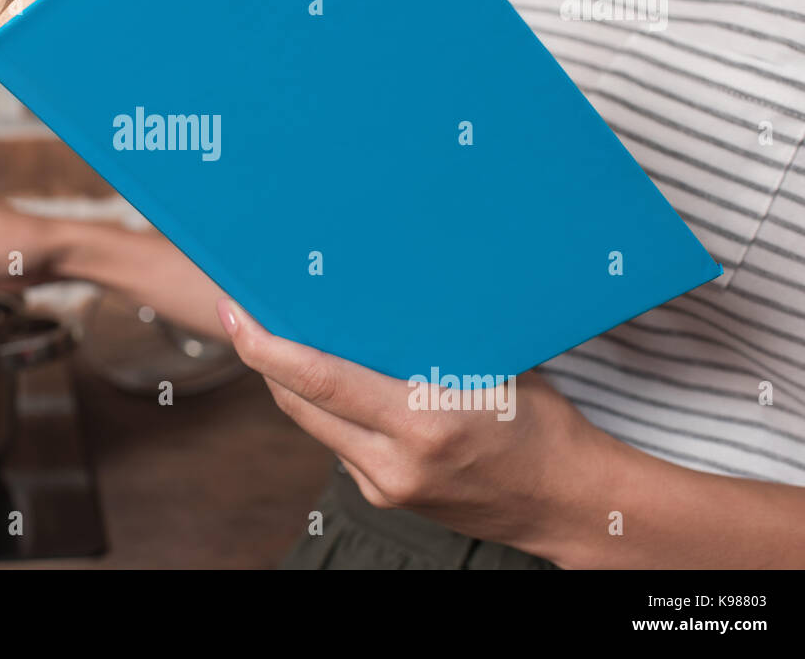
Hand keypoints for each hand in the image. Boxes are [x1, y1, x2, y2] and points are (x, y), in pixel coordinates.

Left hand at [215, 299, 612, 561]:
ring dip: (291, 383)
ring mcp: (385, 487)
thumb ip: (425, 349)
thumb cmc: (541, 425)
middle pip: (299, 404)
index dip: (267, 346)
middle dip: (264, 358)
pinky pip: (337, 442)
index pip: (320, 380)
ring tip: (279, 336)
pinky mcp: (384, 496)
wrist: (567, 502)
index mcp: (422, 423)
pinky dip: (324, 409)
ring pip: (313, 424)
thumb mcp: (489, 369)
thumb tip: (371, 302)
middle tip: (244, 312)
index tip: (236, 313)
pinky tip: (325, 378)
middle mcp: (393, 463)